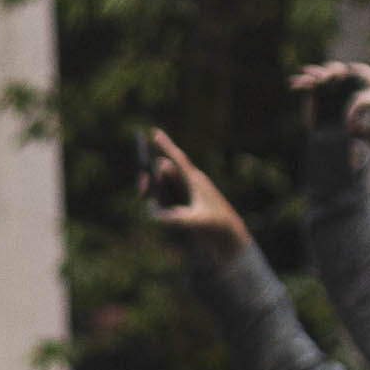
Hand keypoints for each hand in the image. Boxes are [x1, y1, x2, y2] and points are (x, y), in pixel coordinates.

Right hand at [136, 131, 245, 252]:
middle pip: (164, 170)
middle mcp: (189, 183)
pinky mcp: (182, 204)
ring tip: (146, 198)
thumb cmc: (217, 226)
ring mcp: (185, 193)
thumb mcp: (197, 222)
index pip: (178, 159)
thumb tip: (156, 215)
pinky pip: (163, 196)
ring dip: (152, 189)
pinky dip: (157, 202)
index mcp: (195, 181)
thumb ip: (176, 218)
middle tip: (141, 188)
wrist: (227, 236)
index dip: (166, 145)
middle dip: (150, 176)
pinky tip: (159, 212)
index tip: (154, 132)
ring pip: (162, 183)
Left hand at [298, 59, 369, 163]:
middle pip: (363, 72)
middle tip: (326, 78)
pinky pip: (359, 102)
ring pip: (358, 96)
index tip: (340, 75)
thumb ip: (361, 124)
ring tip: (353, 129)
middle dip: (345, 73)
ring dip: (351, 114)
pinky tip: (354, 128)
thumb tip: (348, 127)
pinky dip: (353, 116)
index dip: (356, 73)